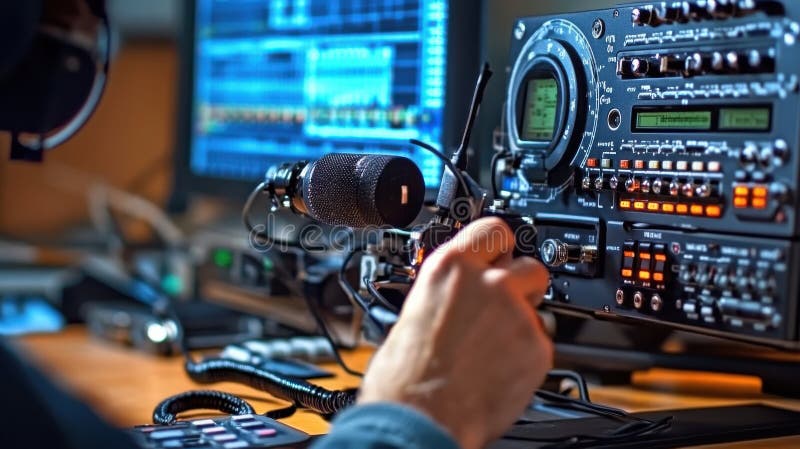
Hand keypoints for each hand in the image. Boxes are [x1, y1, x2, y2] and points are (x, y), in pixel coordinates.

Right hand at [358, 217, 552, 448]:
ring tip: (495, 349)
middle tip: (502, 305)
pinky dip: (526, 356)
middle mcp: (489, 284)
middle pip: (527, 264)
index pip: (492, 230)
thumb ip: (445, 294)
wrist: (419, 420)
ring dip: (522, 321)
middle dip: (519, 283)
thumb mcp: (411, 313)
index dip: (499, 243)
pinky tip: (500, 371)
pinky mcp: (537, 349)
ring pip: (538, 308)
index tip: (501, 250)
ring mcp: (517, 315)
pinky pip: (541, 343)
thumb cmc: (404, 377)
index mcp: (450, 268)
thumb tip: (453, 296)